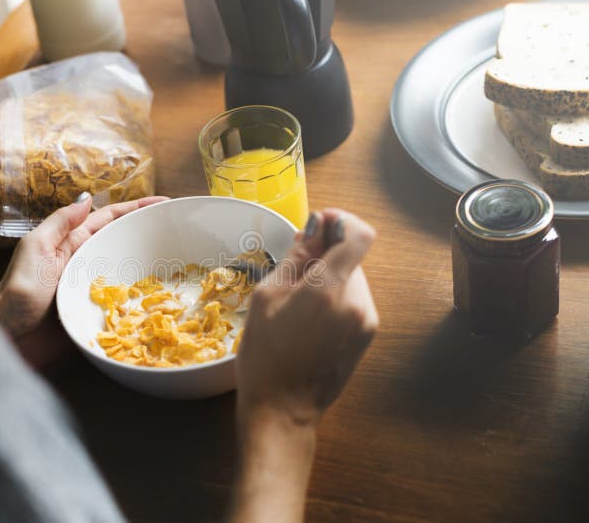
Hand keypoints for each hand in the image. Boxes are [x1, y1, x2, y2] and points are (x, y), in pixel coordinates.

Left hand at [0, 193, 168, 364]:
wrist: (10, 337)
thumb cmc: (17, 292)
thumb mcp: (35, 248)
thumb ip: (60, 223)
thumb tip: (88, 198)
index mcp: (71, 242)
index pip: (109, 218)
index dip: (136, 208)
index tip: (165, 202)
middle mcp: (85, 262)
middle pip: (122, 241)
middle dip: (148, 232)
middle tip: (180, 228)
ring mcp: (92, 288)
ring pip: (126, 269)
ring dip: (150, 264)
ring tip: (180, 258)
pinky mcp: (96, 312)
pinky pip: (123, 300)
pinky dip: (142, 296)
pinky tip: (161, 295)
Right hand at [229, 209, 377, 522]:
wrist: (282, 410)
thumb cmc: (264, 355)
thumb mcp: (267, 297)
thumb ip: (296, 257)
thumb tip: (315, 227)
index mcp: (330, 289)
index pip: (359, 235)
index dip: (341, 222)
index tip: (318, 227)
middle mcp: (358, 302)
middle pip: (352, 257)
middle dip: (326, 254)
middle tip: (292, 271)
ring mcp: (366, 321)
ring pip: (353, 278)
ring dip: (330, 277)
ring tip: (297, 302)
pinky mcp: (367, 336)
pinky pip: (354, 300)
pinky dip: (336, 297)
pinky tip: (309, 319)